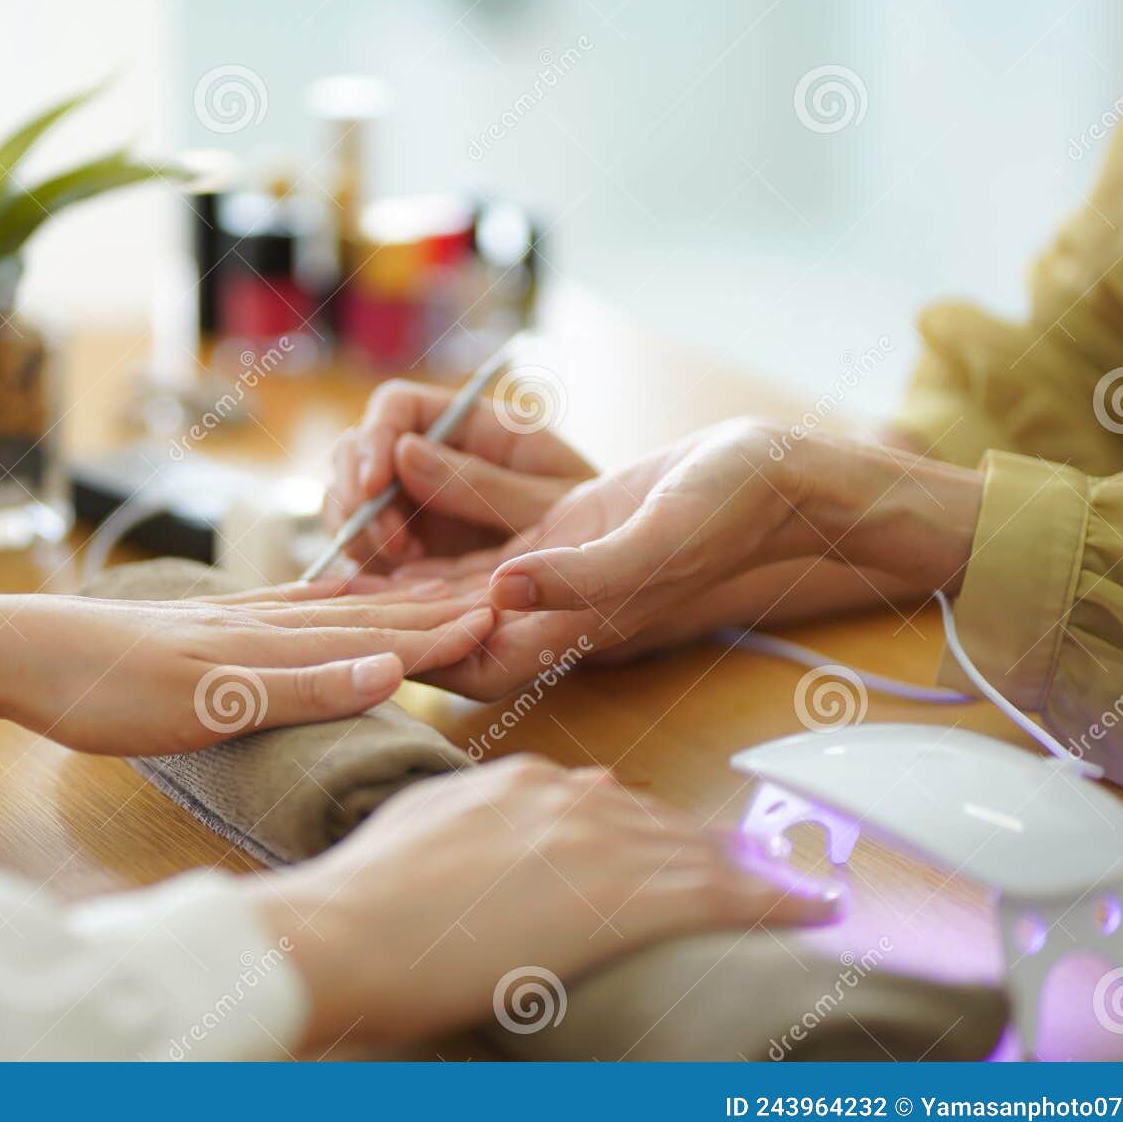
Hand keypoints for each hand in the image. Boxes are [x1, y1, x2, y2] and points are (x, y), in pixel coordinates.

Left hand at [0, 578, 494, 755]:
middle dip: (432, 611)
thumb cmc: (102, 690)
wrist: (20, 654)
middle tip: (495, 601)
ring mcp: (233, 619)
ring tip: (439, 593)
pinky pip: (290, 610)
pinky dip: (330, 603)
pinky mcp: (207, 626)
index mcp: (268, 642)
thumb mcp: (204, 704)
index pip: (376, 634)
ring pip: (332, 610)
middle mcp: (260, 622)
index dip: (438, 633)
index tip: (499, 621)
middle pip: (365, 615)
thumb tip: (392, 669)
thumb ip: (301, 688)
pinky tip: (338, 599)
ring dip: (392, 605)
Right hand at [251, 754, 842, 1048]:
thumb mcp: (422, 833)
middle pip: (658, 822)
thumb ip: (476, 823)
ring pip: (694, 852)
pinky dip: (771, 899)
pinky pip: (715, 892)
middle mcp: (564, 796)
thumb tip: (505, 839)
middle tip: (756, 867)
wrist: (347, 932)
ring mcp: (593, 839)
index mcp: (517, 783)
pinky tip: (810, 906)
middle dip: (707, 850)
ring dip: (748, 873)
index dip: (650, 831)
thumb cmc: (364, 899)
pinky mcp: (616, 893)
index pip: (607, 802)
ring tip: (794, 887)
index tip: (678, 850)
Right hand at [324, 378, 596, 569]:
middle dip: (356, 495)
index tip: (376, 484)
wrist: (632, 581)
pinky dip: (366, 569)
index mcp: (476, 427)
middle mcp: (439, 459)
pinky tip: (392, 592)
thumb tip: (404, 454)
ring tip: (401, 567)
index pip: (397, 408)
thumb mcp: (556, 505)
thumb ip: (483, 483)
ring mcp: (421, 507)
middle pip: (357, 453)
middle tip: (391, 544)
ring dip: (359, 534)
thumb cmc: (613, 529)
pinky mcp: (417, 555)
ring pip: (351, 504)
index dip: (376, 439)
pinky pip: (368, 553)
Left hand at [371, 421, 980, 697]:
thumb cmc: (747, 514)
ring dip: (411, 541)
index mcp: (580, 627)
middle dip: (389, 597)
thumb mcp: (665, 538)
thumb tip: (502, 591)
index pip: (473, 659)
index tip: (342, 630)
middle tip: (320, 574)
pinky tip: (405, 462)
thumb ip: (587, 574)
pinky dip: (452, 494)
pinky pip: (497, 516)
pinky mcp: (576, 523)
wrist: (803, 482)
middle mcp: (564, 606)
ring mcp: (567, 565)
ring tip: (345, 514)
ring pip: (467, 562)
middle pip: (455, 616)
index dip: (407, 650)